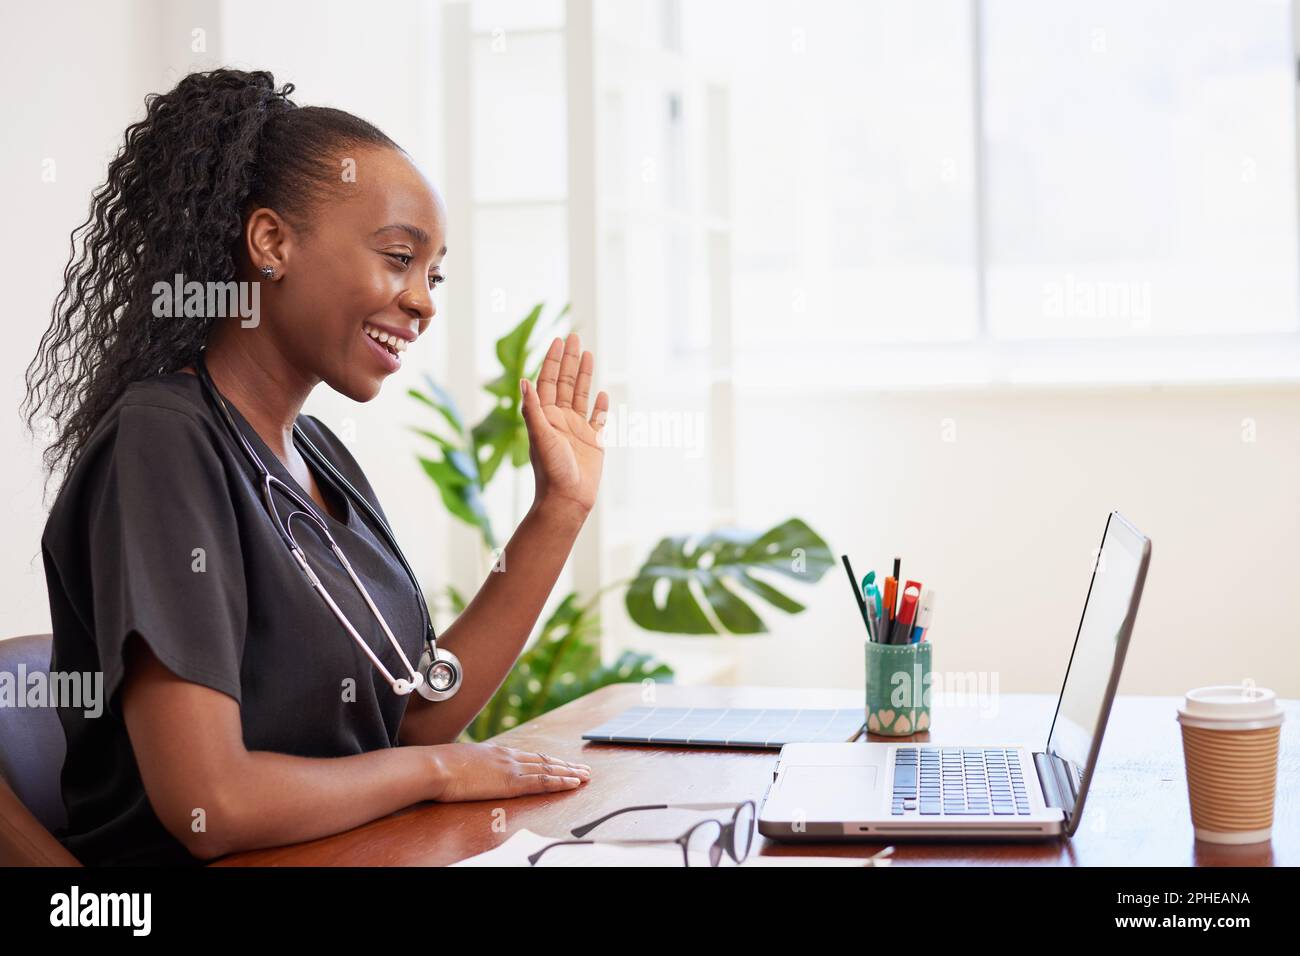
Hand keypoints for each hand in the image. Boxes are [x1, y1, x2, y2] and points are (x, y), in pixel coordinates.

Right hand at [427, 743, 591, 801]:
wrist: (435, 766)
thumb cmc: (440, 767)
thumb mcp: (461, 762)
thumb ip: (474, 766)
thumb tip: (473, 771)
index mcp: (497, 751)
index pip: (530, 756)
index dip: (548, 760)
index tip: (562, 763)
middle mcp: (508, 756)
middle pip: (544, 760)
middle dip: (565, 765)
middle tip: (583, 769)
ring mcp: (511, 768)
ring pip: (549, 769)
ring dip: (569, 773)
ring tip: (585, 776)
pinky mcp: (510, 782)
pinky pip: (542, 782)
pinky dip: (561, 782)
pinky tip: (573, 783)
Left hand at [520, 333, 608, 515]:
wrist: (567, 500)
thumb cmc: (551, 471)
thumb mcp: (540, 436)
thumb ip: (532, 408)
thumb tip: (524, 379)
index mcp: (546, 416)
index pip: (549, 381)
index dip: (554, 360)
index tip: (560, 340)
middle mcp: (560, 419)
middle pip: (566, 382)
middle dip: (570, 360)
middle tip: (575, 336)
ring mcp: (577, 429)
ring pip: (582, 395)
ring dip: (585, 375)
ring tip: (589, 354)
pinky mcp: (593, 442)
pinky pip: (598, 418)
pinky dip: (600, 405)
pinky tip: (603, 393)